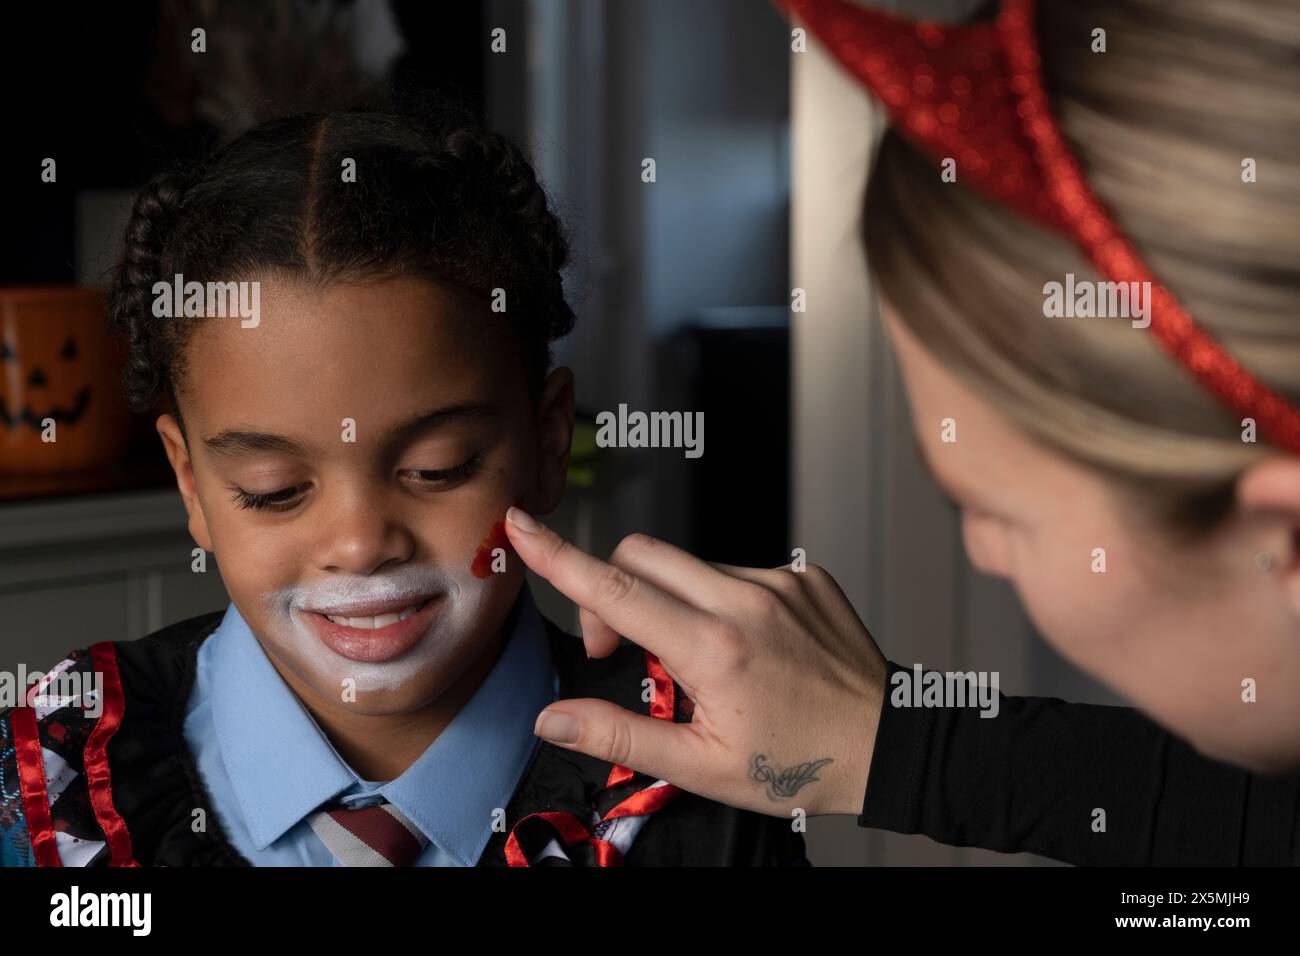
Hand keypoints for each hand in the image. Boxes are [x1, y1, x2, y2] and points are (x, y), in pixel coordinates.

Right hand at [503, 506, 888, 818]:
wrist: (889, 744)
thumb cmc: (800, 763)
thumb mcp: (703, 766)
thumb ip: (621, 735)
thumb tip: (553, 718)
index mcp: (715, 650)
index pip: (617, 591)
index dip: (559, 556)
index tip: (522, 524)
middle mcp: (746, 601)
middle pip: (643, 556)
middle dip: (613, 590)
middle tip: (624, 649)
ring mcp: (780, 581)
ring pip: (689, 565)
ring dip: (672, 601)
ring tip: (703, 661)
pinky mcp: (804, 574)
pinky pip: (736, 570)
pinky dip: (721, 600)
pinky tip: (748, 646)